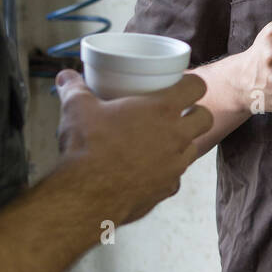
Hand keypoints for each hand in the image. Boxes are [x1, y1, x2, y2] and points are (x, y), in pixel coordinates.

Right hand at [54, 70, 212, 224]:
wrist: (86, 195)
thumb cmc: (87, 146)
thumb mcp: (77, 108)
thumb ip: (74, 88)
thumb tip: (65, 76)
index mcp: (161, 109)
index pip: (196, 86)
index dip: (193, 84)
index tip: (183, 85)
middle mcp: (176, 136)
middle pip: (205, 118)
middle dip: (196, 114)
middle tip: (179, 114)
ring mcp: (175, 164)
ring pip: (193, 149)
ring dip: (183, 143)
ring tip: (163, 142)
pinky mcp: (167, 188)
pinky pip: (175, 177)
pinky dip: (167, 172)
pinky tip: (149, 171)